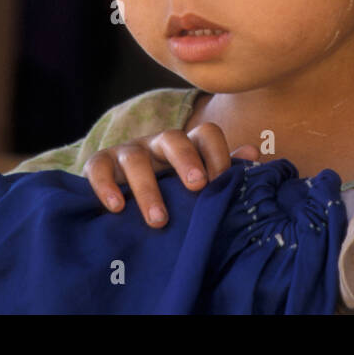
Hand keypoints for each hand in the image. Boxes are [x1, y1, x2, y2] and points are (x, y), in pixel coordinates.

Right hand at [84, 123, 258, 227]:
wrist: (123, 193)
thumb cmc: (172, 189)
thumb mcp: (198, 180)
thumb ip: (224, 169)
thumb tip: (255, 154)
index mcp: (187, 145)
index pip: (207, 133)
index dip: (218, 154)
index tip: (221, 183)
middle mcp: (158, 143)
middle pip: (173, 138)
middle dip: (186, 160)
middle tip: (198, 186)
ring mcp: (128, 151)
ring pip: (135, 157)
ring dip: (148, 188)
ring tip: (159, 220)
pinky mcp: (100, 163)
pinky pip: (98, 167)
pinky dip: (106, 185)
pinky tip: (116, 207)